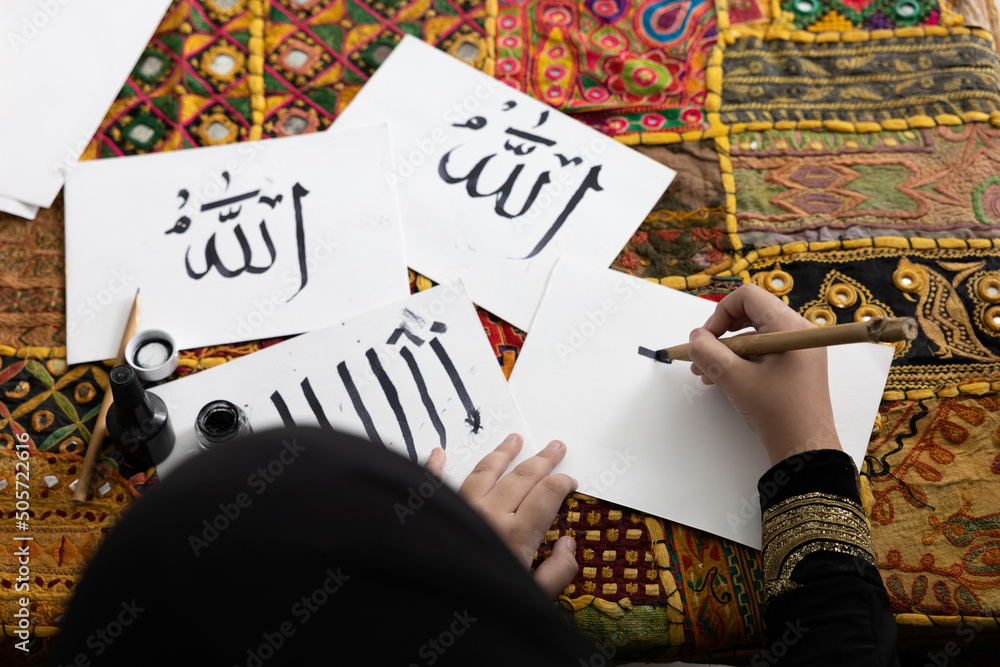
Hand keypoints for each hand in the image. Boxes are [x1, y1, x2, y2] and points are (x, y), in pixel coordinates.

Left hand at [427, 434, 578, 597]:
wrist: (428, 610)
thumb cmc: (484, 608)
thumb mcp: (533, 599)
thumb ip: (557, 572)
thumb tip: (569, 545)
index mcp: (517, 535)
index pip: (548, 494)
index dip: (563, 483)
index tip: (571, 481)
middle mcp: (490, 514)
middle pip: (522, 477)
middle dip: (543, 460)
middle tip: (556, 446)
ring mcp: (460, 509)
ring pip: (485, 471)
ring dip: (502, 453)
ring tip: (514, 439)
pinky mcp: (435, 514)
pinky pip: (435, 483)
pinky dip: (436, 466)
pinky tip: (439, 452)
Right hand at [687, 283, 841, 464]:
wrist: (805, 449)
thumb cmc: (777, 413)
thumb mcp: (735, 379)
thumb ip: (709, 352)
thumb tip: (696, 337)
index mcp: (790, 328)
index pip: (748, 297)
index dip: (720, 313)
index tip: (706, 339)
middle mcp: (798, 332)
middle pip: (750, 313)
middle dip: (720, 333)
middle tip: (702, 355)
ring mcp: (799, 349)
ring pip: (754, 334)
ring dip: (727, 350)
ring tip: (705, 372)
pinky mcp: (795, 365)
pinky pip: (763, 351)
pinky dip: (741, 360)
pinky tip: (721, 378)